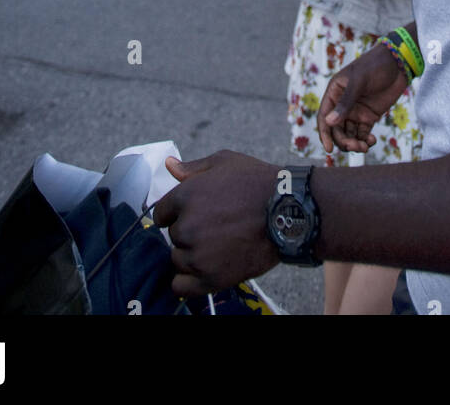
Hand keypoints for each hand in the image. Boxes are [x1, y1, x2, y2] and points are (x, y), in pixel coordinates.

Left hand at [152, 150, 279, 296]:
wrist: (288, 212)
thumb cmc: (257, 182)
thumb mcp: (224, 162)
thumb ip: (192, 167)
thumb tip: (169, 165)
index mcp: (185, 196)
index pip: (161, 213)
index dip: (176, 211)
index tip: (195, 212)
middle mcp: (187, 226)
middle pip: (173, 236)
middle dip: (189, 231)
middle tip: (215, 226)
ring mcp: (198, 255)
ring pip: (178, 259)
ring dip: (191, 254)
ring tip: (217, 245)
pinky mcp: (211, 278)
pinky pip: (181, 286)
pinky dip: (188, 280)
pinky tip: (204, 269)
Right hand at [318, 44, 408, 153]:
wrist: (398, 63)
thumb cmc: (375, 66)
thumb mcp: (359, 82)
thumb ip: (345, 102)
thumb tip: (329, 122)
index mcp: (335, 93)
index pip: (324, 117)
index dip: (325, 134)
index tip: (330, 149)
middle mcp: (343, 104)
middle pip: (337, 130)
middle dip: (344, 141)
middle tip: (357, 146)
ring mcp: (356, 111)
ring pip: (349, 134)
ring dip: (355, 143)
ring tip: (366, 146)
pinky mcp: (370, 116)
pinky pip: (363, 133)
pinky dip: (365, 140)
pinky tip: (372, 141)